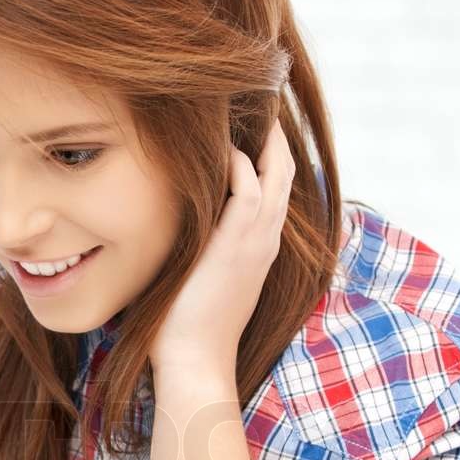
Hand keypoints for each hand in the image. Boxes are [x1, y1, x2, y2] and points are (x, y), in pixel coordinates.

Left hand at [148, 118, 295, 377]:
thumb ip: (197, 250)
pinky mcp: (237, 245)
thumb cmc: (187, 328)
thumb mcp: (200, 279)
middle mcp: (266, 240)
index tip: (252, 125)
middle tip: (260, 98)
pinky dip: (240, 162)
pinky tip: (223, 144)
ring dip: (264, 137)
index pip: (276, 188)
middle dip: (274, 134)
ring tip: (249, 104)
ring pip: (276, 173)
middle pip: (286, 172)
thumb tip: (173, 231)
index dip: (269, 155)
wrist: (195, 361)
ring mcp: (256, 241)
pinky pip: (249, 188)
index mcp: (260, 247)